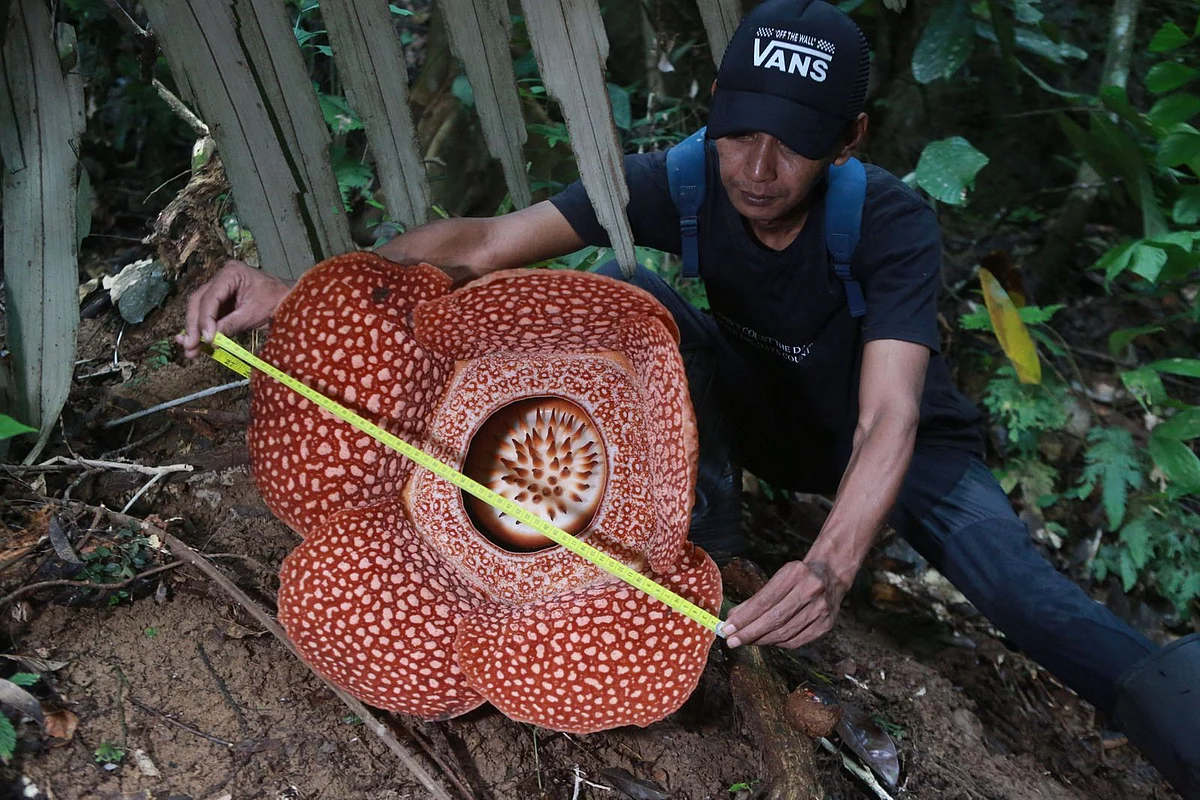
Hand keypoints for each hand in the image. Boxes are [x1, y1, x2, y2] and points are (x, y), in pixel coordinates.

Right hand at [176, 260, 291, 357]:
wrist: (289, 299)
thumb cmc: (276, 301)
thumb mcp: (254, 314)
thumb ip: (231, 325)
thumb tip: (211, 340)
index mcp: (231, 273)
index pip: (211, 297)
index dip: (205, 319)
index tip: (205, 338)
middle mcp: (220, 278)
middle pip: (199, 302)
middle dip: (194, 326)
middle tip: (190, 346)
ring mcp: (218, 290)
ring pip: (198, 309)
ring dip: (194, 330)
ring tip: (190, 350)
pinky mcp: (220, 303)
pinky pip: (207, 316)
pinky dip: (202, 330)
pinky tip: (196, 344)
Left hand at [722, 560, 850, 648]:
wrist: (830, 576)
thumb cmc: (798, 576)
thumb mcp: (778, 578)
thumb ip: (756, 598)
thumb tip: (733, 619)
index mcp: (796, 574)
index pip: (765, 600)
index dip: (744, 617)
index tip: (727, 628)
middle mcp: (811, 591)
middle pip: (774, 619)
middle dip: (749, 632)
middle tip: (731, 641)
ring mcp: (821, 610)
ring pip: (784, 633)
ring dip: (761, 640)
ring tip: (745, 641)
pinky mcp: (826, 625)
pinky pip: (796, 642)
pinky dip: (777, 643)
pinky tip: (765, 641)